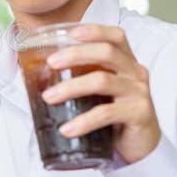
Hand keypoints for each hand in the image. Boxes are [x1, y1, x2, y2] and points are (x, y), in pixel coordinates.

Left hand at [41, 24, 160, 163]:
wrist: (140, 145)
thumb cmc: (114, 113)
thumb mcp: (100, 91)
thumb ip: (81, 78)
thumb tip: (36, 76)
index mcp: (126, 62)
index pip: (116, 37)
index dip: (96, 31)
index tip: (72, 33)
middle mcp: (135, 72)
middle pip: (107, 53)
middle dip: (75, 54)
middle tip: (51, 63)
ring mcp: (138, 92)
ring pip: (102, 81)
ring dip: (71, 88)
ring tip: (48, 98)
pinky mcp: (139, 114)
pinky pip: (106, 113)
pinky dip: (83, 121)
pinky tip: (67, 129)